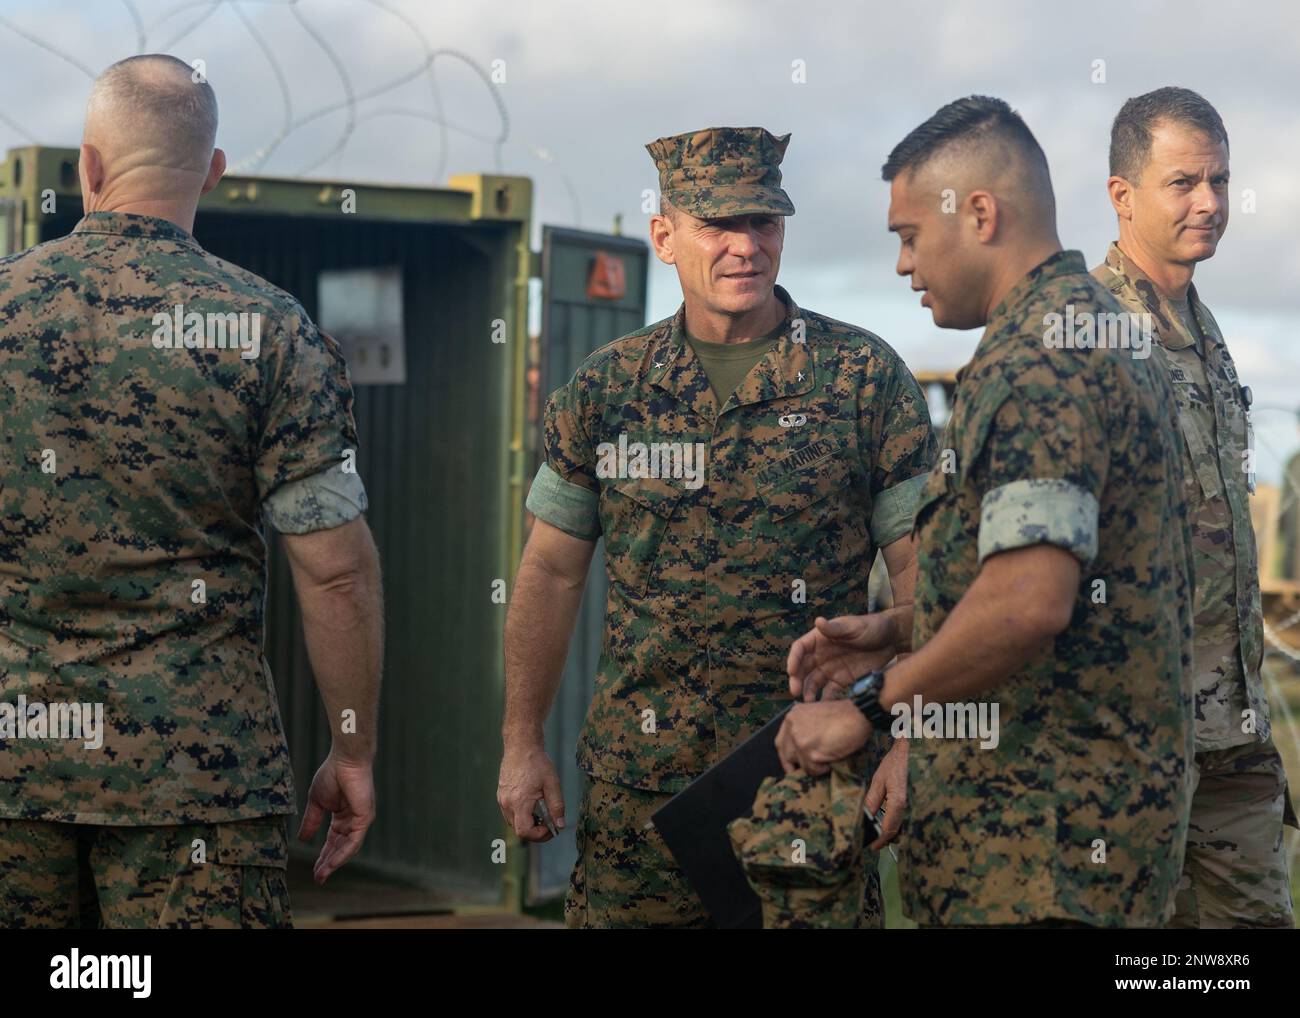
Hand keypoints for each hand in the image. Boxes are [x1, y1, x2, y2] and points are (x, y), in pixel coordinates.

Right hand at [297, 753, 375, 884]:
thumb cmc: (331, 774)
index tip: (315, 871)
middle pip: (340, 848)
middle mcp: (353, 820)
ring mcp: (361, 819)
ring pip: (348, 848)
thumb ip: (311, 821)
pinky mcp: (365, 817)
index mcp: (342, 816)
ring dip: (334, 862)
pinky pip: (354, 840)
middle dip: (329, 864)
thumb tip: (303, 840)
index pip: (333, 841)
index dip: (323, 856)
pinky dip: (343, 853)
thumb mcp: (316, 802)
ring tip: (322, 875)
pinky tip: (333, 863)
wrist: (344, 760)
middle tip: (318, 878)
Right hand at [497, 743, 564, 842]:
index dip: (539, 835)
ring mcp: (502, 799)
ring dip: (528, 823)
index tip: (550, 828)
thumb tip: (560, 826)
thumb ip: (557, 806)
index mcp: (519, 801)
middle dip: (535, 830)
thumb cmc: (537, 763)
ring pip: (513, 822)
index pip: (524, 831)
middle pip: (519, 830)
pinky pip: (510, 813)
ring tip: (541, 812)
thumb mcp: (552, 784)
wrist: (521, 746)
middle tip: (549, 822)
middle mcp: (507, 803)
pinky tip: (532, 804)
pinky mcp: (500, 795)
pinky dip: (521, 815)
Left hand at [775, 700, 871, 775]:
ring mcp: (799, 740)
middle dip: (796, 765)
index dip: (787, 755)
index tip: (793, 764)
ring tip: (828, 756)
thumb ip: (803, 729)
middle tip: (809, 769)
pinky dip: (823, 768)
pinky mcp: (810, 752)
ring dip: (814, 765)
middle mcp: (792, 726)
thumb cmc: (844, 716)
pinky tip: (832, 758)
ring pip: (801, 764)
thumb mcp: (815, 716)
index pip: (781, 742)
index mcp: (792, 716)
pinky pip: (813, 769)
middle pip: (786, 755)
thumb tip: (799, 753)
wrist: (858, 714)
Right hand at [787, 613, 897, 701]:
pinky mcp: (842, 680)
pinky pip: (830, 692)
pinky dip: (825, 699)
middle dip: (797, 680)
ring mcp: (831, 668)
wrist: (892, 640)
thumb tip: (818, 621)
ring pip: (813, 682)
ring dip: (808, 692)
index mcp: (820, 638)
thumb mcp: (854, 627)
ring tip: (808, 703)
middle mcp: (821, 654)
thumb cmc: (871, 626)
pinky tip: (824, 707)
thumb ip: (836, 628)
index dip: (793, 659)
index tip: (791, 671)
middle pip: (803, 668)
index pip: (800, 649)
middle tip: (795, 692)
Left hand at [864, 737, 906, 849]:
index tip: (870, 847)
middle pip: (897, 831)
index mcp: (899, 802)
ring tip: (877, 832)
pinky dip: (898, 822)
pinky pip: (908, 818)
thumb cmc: (897, 761)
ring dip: (891, 832)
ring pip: (904, 826)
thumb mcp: (880, 779)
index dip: (878, 841)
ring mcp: (916, 806)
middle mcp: (910, 807)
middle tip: (872, 842)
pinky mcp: (919, 803)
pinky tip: (888, 820)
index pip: (888, 830)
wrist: (916, 749)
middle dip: (884, 839)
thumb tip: (865, 818)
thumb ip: (873, 800)